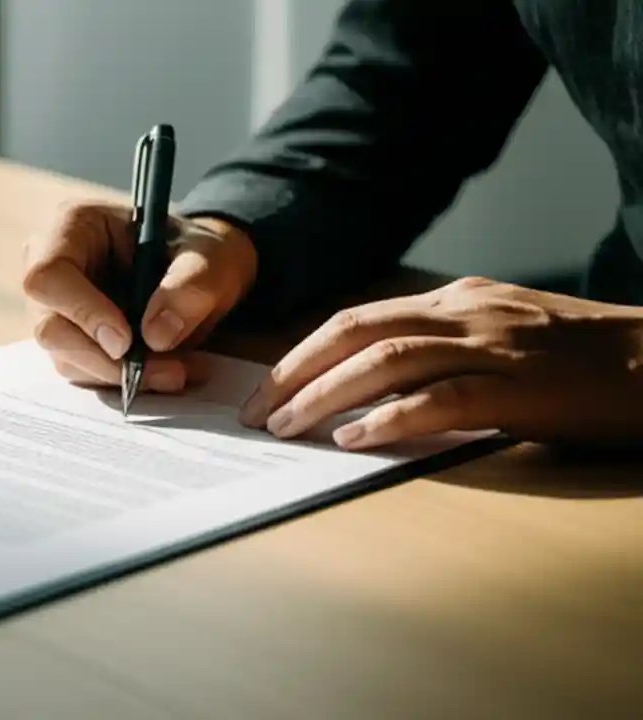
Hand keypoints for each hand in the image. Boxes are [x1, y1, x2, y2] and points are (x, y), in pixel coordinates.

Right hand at [23, 201, 256, 391]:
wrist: (197, 273)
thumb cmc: (194, 252)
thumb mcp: (209, 258)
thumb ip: (190, 287)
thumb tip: (155, 335)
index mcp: (74, 226)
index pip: (48, 276)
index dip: (81, 313)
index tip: (126, 342)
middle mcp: (51, 266)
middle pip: (49, 326)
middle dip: (105, 359)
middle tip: (165, 370)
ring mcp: (55, 307)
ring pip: (65, 356)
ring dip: (118, 375)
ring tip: (175, 370)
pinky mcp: (69, 339)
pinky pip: (82, 371)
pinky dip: (121, 380)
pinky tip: (160, 370)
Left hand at [239, 276, 642, 449]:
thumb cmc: (578, 360)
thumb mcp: (498, 336)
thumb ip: (439, 350)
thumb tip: (367, 387)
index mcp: (455, 300)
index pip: (356, 318)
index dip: (303, 354)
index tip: (266, 389)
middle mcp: (465, 312)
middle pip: (355, 331)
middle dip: (295, 371)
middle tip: (257, 412)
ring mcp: (493, 346)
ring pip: (386, 360)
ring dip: (326, 395)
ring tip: (288, 428)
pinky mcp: (521, 387)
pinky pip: (442, 399)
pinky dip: (391, 419)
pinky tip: (355, 440)